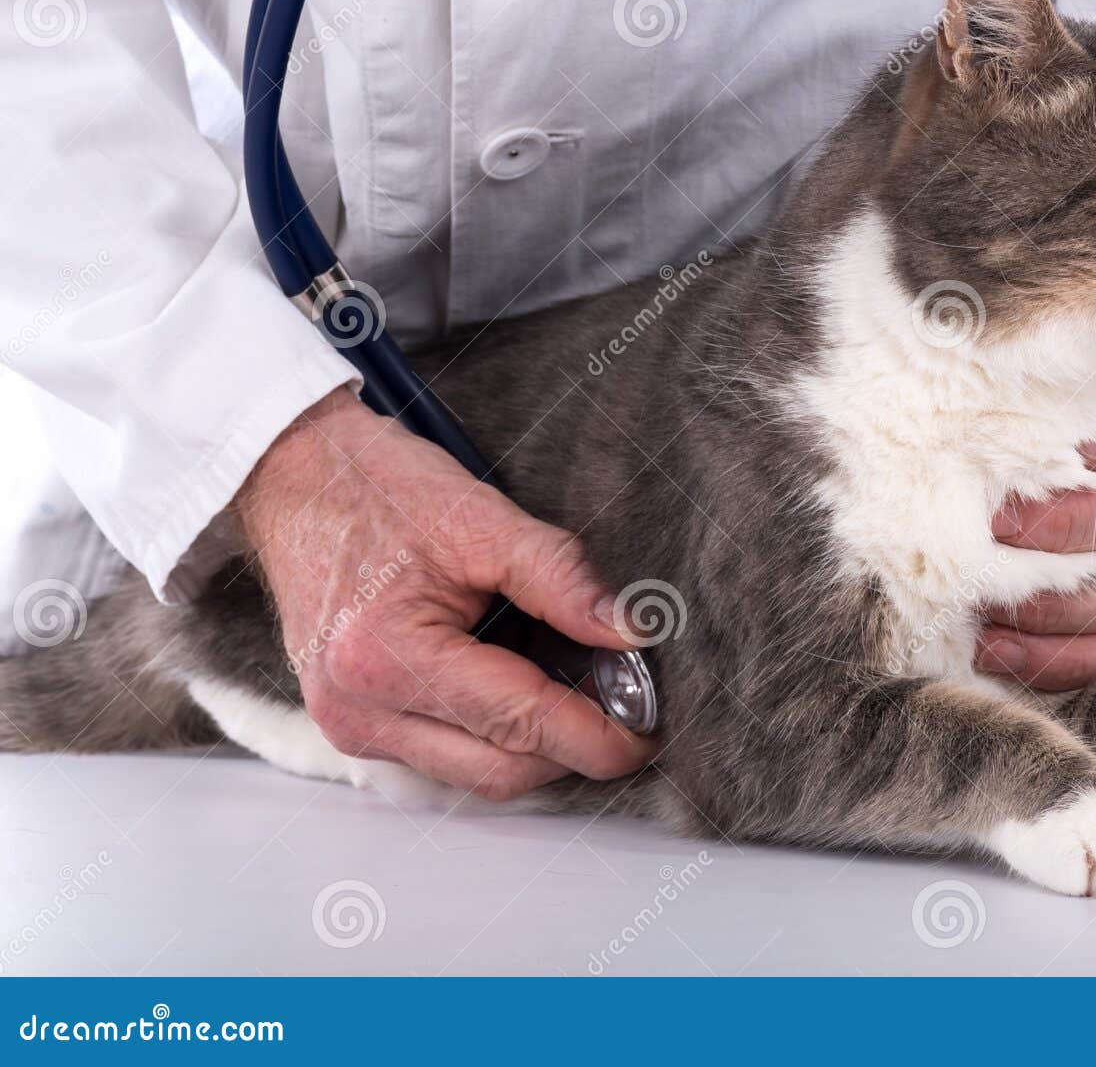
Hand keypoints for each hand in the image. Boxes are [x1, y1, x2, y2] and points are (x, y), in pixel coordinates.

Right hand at [233, 389, 655, 798]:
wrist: (292, 476)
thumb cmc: (373, 488)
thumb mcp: (482, 519)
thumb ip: (563, 581)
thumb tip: (631, 633)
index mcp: (386, 659)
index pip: (520, 724)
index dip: (597, 734)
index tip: (647, 729)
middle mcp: (359, 711)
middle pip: (500, 772)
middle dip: (573, 748)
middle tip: (625, 702)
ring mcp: (349, 726)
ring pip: (474, 775)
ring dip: (535, 746)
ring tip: (575, 685)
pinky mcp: (353, 724)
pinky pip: (444, 757)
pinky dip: (495, 735)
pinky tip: (521, 684)